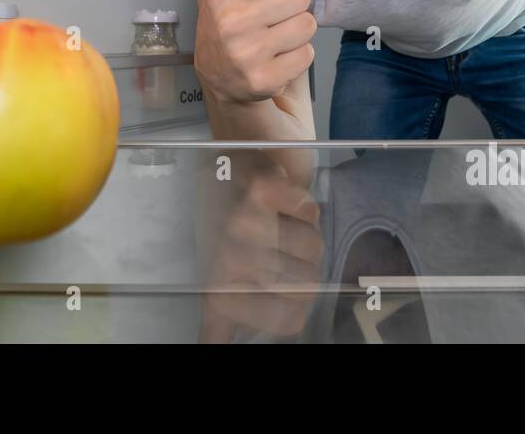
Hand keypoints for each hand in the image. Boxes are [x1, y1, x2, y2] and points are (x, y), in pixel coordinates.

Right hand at [193, 0, 316, 105]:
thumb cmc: (224, 17)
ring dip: (296, 30)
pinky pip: (307, 55)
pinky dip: (297, 56)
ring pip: (307, 24)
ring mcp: (246, 53)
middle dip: (291, 4)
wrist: (219, 77)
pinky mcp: (264, 80)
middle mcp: (230, 20)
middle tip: (269, 15)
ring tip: (273, 36)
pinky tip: (275, 57)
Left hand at [199, 156, 324, 341]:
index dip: (293, 306)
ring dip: (305, 237)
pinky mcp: (262, 187)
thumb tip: (210, 351)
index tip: (276, 288)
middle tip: (279, 254)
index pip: (288, 320)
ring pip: (313, 246)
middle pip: (307, 283)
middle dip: (300, 269)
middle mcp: (231, 258)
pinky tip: (285, 205)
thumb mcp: (216, 291)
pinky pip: (307, 207)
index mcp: (221, 289)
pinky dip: (302, 205)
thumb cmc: (225, 238)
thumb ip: (217, 330)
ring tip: (281, 228)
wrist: (227, 173)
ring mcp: (245, 222)